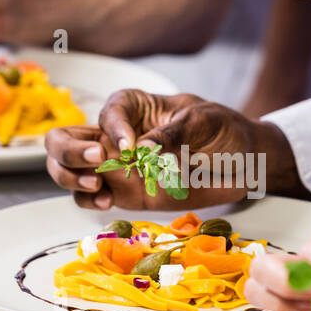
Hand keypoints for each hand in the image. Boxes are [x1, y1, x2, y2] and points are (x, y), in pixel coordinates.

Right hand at [45, 90, 284, 210]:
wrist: (244, 161)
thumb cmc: (223, 129)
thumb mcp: (203, 122)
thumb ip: (172, 134)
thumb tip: (143, 149)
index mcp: (135, 108)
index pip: (109, 112)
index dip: (113, 129)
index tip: (131, 148)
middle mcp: (116, 136)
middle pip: (65, 138)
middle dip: (71, 151)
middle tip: (98, 164)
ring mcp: (115, 166)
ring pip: (69, 169)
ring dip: (71, 177)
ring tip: (98, 187)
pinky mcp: (122, 192)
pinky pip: (90, 196)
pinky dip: (88, 200)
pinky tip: (104, 203)